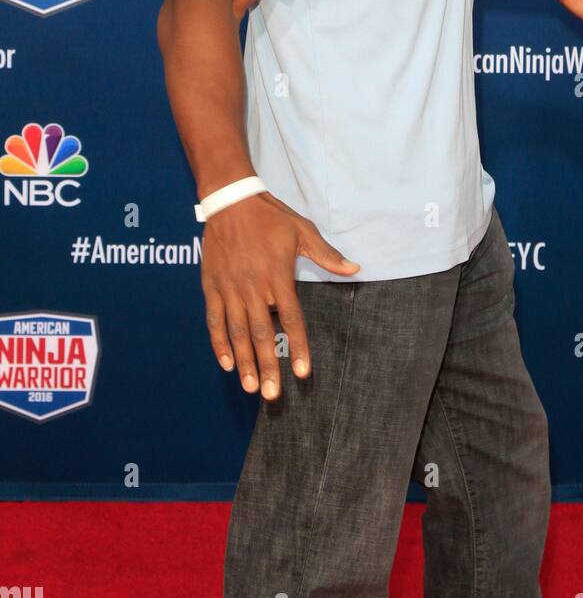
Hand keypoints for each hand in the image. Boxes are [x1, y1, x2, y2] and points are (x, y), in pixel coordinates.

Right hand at [200, 192, 359, 398]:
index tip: (302, 372)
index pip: (291, 319)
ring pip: (237, 332)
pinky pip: (214, 320)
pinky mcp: (212, 287)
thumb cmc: (270, 217)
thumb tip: (355, 269)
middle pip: (262, 333)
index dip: (297, 347)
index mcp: (278, 276)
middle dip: (268, 366)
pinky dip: (219, 343)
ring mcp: (230, 288)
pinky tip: (227, 363)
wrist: (231, 201)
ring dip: (244, 361)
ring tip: (251, 386)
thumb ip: (327, 255)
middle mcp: (254, 287)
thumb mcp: (303, 231)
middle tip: (272, 395)